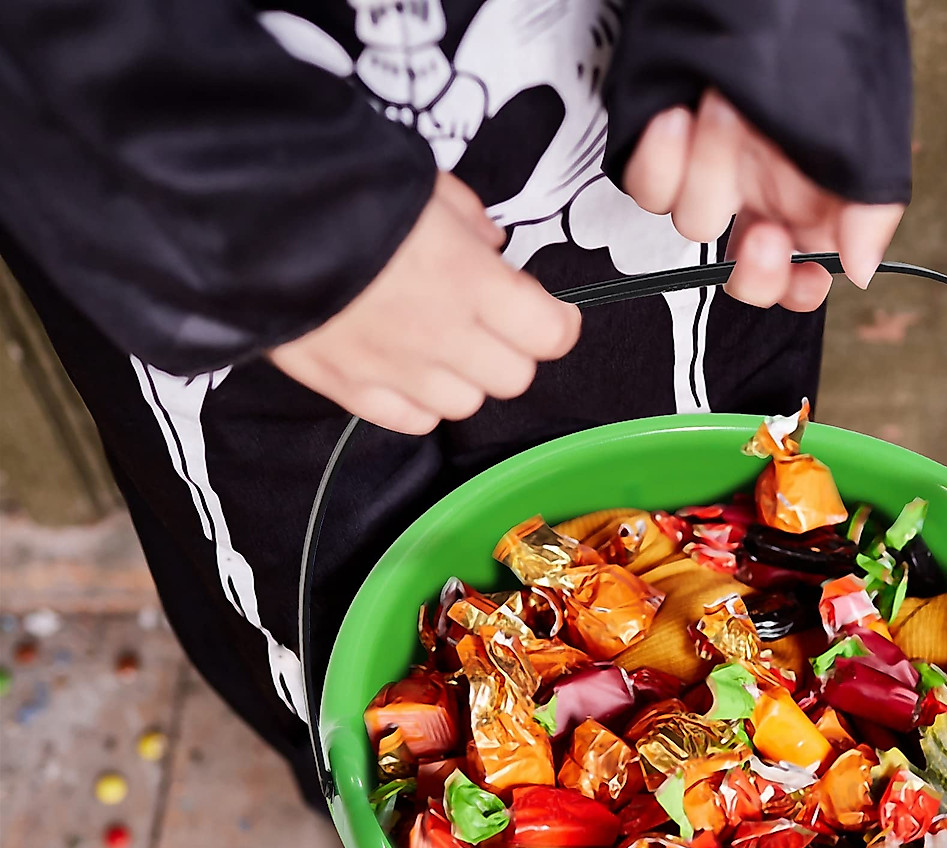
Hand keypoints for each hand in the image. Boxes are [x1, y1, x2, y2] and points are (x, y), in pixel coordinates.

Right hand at [268, 173, 580, 433]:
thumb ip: (469, 220)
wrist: (246, 220)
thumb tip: (491, 246)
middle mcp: (444, 339)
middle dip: (511, 350)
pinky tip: (405, 368)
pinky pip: (412, 421)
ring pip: (466, 405)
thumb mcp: (423, 183)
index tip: (547, 312)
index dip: (556, 324)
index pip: (550, 335)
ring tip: (440, 342)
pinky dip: (419, 402)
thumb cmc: (341, 189)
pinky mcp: (352, 391)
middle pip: (514, 378)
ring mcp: (398, 373)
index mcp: (471, 283)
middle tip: (489, 321)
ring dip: (465, 378)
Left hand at [623, 90, 905, 311]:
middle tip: (763, 232)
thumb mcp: (865, 133)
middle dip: (753, 265)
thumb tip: (860, 269)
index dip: (796, 289)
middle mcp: (757, 195)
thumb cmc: (826, 43)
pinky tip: (675, 120)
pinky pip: (648, 184)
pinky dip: (659, 159)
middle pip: (740, 272)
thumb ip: (870, 207)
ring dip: (711, 168)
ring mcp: (709, 173)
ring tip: (725, 108)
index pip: (797, 277)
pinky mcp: (664, 151)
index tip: (805, 277)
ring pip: (694, 221)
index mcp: (808, 200)